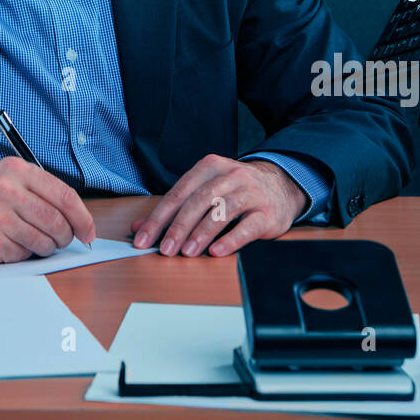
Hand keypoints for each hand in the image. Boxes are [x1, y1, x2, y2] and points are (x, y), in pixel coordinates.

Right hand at [0, 157, 96, 262]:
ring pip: (43, 242)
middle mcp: (7, 192)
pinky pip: (23, 255)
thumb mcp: (3, 175)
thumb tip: (73, 215)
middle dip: (66, 236)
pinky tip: (8, 244)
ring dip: (45, 247)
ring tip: (31, 240)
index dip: (83, 217)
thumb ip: (36, 189)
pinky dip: (22, 254)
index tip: (88, 231)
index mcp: (16, 170)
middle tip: (62, 240)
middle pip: (57, 222)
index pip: (64, 195)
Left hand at [130, 155, 307, 257]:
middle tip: (164, 249)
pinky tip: (216, 252)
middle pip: (198, 201)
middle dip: (178, 227)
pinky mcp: (266, 212)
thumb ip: (174, 208)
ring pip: (221, 212)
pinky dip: (230, 239)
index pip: (178, 192)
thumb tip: (139, 228)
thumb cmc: (235, 191)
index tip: (143, 238)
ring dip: (201, 233)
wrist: (280, 186)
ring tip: (186, 252)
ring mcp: (250, 193)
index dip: (159, 216)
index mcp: (210, 167)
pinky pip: (247, 226)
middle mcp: (230, 176)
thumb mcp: (205, 190)